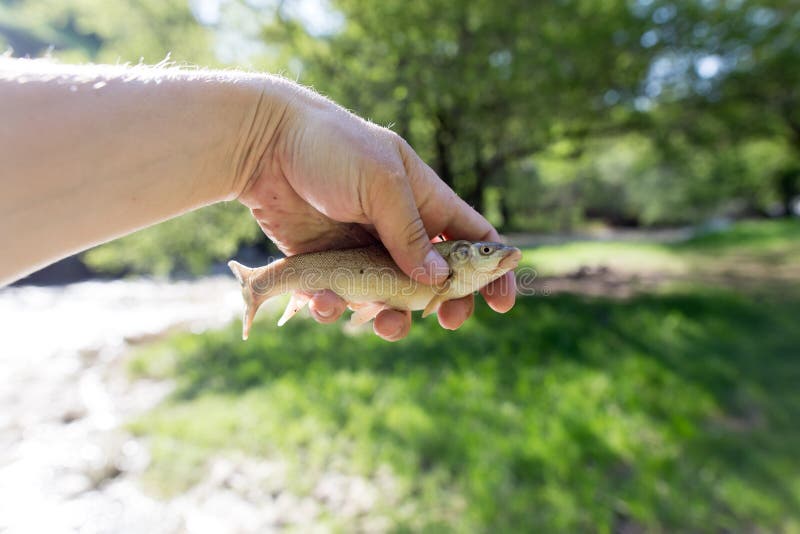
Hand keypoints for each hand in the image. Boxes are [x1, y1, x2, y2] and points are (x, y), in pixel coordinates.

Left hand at [238, 84, 515, 340]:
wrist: (262, 143)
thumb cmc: (330, 149)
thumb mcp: (382, 183)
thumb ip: (411, 232)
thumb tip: (437, 279)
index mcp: (423, 199)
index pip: (472, 237)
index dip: (492, 269)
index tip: (502, 302)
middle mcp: (396, 228)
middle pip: (435, 278)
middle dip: (444, 304)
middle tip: (445, 321)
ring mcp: (361, 248)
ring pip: (388, 298)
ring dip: (390, 316)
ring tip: (381, 323)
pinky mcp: (325, 263)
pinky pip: (339, 297)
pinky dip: (335, 307)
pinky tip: (322, 299)